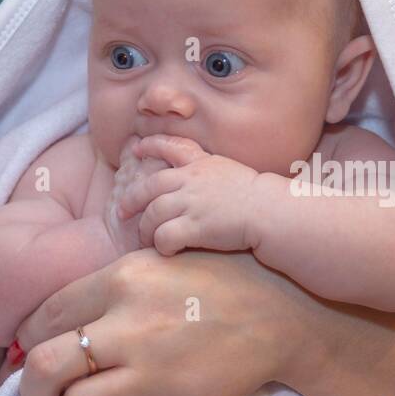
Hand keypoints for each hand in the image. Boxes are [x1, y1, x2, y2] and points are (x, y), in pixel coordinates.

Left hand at [12, 248, 330, 395]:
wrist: (279, 316)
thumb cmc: (216, 282)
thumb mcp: (155, 262)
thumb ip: (103, 287)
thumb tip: (49, 325)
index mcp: (121, 280)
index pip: (43, 317)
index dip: (27, 342)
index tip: (31, 354)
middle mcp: (128, 327)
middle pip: (44, 367)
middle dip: (29, 390)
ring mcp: (150, 375)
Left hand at [113, 134, 264, 255]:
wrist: (271, 212)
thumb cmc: (258, 197)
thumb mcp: (231, 170)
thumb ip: (210, 171)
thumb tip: (199, 175)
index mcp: (201, 164)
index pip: (170, 146)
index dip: (150, 145)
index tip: (135, 147)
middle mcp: (191, 180)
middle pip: (148, 187)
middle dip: (131, 200)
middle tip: (123, 212)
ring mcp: (191, 203)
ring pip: (152, 215)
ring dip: (146, 230)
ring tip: (146, 239)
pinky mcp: (195, 227)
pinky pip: (164, 237)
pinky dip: (161, 245)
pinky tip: (167, 250)